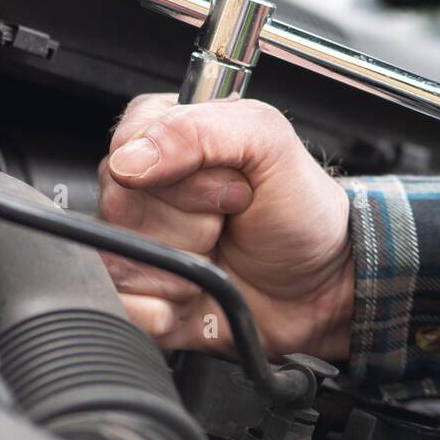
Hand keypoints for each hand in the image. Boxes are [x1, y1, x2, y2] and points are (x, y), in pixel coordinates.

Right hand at [97, 94, 353, 360]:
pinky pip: (120, 305)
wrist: (323, 290)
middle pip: (119, 204)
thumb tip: (131, 158)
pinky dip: (161, 308)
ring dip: (181, 266)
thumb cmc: (303, 213)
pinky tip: (196, 297)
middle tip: (230, 223)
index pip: (128, 147)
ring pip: (116, 256)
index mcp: (171, 139)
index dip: (181, 176)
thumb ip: (204, 131)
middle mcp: (146, 189)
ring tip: (217, 258)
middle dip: (188, 222)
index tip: (233, 187)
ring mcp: (139, 244)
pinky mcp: (141, 296)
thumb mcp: (272, 146)